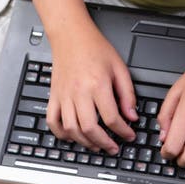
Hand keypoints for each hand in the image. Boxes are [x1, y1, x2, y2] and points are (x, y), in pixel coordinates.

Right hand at [47, 25, 137, 152]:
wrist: (71, 36)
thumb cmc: (94, 48)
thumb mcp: (119, 67)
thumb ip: (127, 94)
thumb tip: (131, 116)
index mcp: (97, 85)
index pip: (112, 118)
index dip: (123, 131)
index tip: (129, 134)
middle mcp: (79, 92)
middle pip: (90, 128)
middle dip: (104, 143)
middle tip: (113, 147)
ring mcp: (64, 95)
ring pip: (71, 129)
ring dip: (85, 142)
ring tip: (96, 146)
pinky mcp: (54, 96)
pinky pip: (52, 121)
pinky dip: (61, 133)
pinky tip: (72, 136)